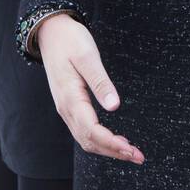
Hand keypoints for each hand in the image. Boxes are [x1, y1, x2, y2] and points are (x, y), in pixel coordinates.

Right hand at [33, 13, 144, 163]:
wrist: (51, 32)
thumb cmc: (70, 41)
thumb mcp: (88, 57)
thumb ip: (101, 82)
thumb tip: (115, 107)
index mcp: (71, 98)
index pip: (92, 130)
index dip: (112, 144)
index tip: (131, 150)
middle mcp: (66, 108)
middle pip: (89, 140)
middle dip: (114, 152)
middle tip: (138, 157)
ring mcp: (66, 108)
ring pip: (86, 139)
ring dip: (108, 148)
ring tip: (130, 152)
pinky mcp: (70, 105)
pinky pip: (84, 130)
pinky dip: (100, 140)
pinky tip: (115, 139)